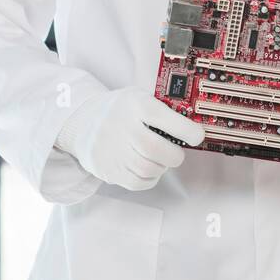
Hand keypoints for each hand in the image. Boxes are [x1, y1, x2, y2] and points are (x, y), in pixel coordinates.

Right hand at [54, 86, 204, 190]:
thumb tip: (192, 129)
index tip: (197, 136)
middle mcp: (121, 126)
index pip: (163, 117)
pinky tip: (148, 169)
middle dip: (174, 155)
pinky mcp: (108, 169)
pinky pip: (137, 183)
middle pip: (155, 149)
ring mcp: (112, 149)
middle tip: (176, 153)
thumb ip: (161, 110)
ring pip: (148, 169)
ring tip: (159, 159)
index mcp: (134, 104)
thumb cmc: (120, 110)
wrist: (82, 122)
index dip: (186, 130)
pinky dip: (150, 179)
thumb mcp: (137, 97)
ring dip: (162, 167)